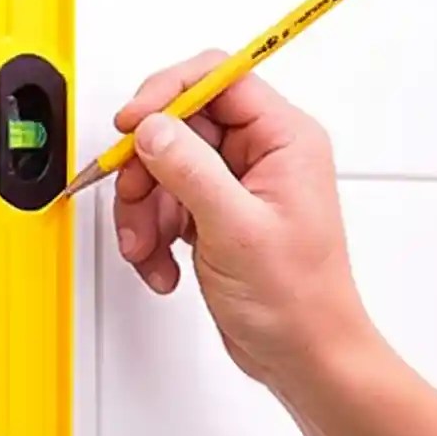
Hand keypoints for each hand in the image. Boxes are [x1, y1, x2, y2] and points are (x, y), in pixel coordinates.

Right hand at [112, 49, 377, 385]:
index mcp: (284, 140)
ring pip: (162, 168)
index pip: (217, 79)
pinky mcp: (213, 213)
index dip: (167, 93)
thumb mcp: (237, 229)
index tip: (132, 123)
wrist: (305, 356)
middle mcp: (260, 154)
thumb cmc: (298, 300)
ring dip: (143, 211)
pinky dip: (151, 234)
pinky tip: (162, 265)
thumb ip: (190, 170)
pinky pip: (163, 203)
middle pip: (178, 126)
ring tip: (147, 249)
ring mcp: (234, 185)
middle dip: (145, 170)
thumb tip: (152, 128)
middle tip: (134, 200)